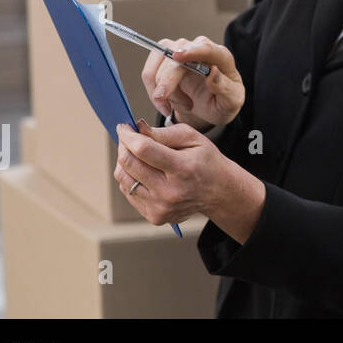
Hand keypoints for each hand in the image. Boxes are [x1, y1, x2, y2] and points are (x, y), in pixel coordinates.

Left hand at [114, 119, 230, 224]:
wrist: (219, 192)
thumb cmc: (206, 162)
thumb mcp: (194, 138)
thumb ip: (164, 133)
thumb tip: (138, 129)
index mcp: (183, 169)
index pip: (144, 150)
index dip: (129, 136)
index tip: (124, 127)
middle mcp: (169, 192)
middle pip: (129, 165)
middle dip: (123, 146)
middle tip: (128, 138)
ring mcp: (160, 207)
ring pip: (123, 179)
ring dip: (125, 163)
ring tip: (137, 155)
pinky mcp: (154, 216)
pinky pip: (128, 192)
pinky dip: (131, 178)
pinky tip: (144, 172)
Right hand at [141, 35, 244, 131]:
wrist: (210, 107)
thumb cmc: (223, 102)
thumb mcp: (231, 101)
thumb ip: (224, 88)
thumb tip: (213, 72)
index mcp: (221, 57)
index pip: (207, 48)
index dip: (192, 51)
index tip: (178, 57)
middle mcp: (199, 48)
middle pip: (176, 56)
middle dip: (167, 81)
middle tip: (165, 105)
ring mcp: (180, 51)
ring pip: (159, 63)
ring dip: (161, 89)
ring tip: (175, 107)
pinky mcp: (164, 59)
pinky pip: (150, 73)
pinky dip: (153, 90)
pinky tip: (166, 104)